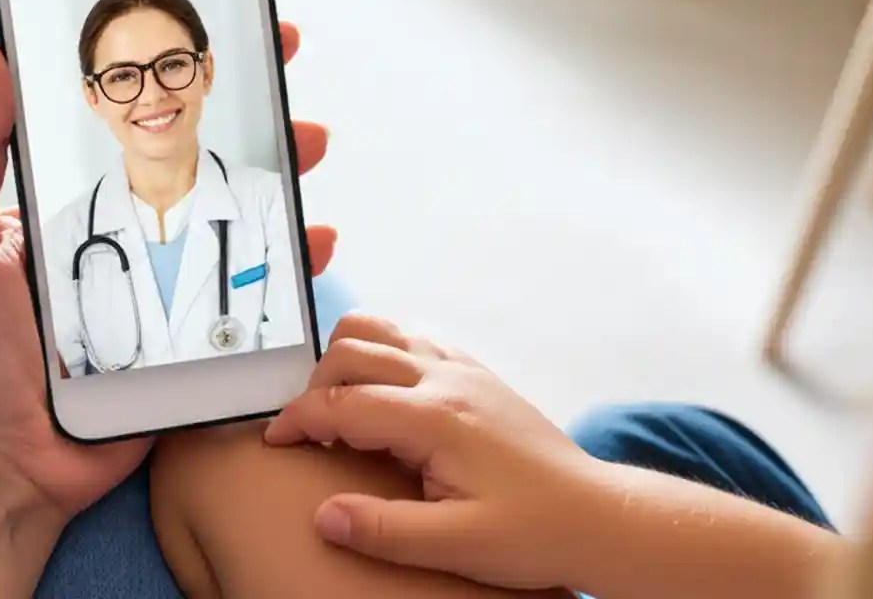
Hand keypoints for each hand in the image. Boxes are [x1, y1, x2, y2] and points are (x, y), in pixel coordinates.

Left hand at [0, 23, 333, 524]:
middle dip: (246, 111)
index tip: (213, 25)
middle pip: (196, 159)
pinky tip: (311, 244)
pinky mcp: (190, 337)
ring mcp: (160, 286)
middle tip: (285, 69)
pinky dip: (289, 264)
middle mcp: (118, 235)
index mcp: (64, 202)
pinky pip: (249, 289)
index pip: (126, 119)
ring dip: (280, 176)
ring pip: (234, 218)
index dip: (171, 71)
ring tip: (310, 147)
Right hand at [263, 314, 608, 590]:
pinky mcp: (476, 373)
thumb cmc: (533, 532)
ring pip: (381, 328)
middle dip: (315, 385)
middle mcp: (445, 379)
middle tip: (310, 431)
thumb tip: (325, 516)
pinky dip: (382, 351)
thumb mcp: (458, 545)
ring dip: (346, 356)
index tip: (275, 441)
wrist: (597, 515)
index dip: (298, 420)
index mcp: (435, 418)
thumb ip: (386, 531)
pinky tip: (384, 393)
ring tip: (340, 403)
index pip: (341, 402)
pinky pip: (413, 337)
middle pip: (351, 349)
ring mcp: (463, 369)